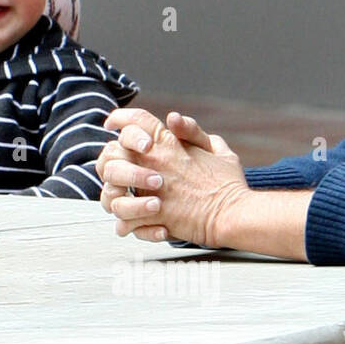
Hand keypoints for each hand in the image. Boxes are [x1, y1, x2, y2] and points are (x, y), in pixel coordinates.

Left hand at [95, 108, 247, 246]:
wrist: (235, 214)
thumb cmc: (228, 183)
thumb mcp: (217, 149)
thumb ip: (193, 132)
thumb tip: (173, 117)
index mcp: (169, 143)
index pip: (136, 120)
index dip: (120, 118)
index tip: (112, 124)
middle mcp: (155, 162)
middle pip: (112, 152)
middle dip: (109, 162)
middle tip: (116, 173)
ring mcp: (151, 188)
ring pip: (111, 191)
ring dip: (115, 198)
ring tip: (124, 204)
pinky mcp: (154, 215)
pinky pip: (124, 221)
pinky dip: (127, 225)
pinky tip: (136, 226)